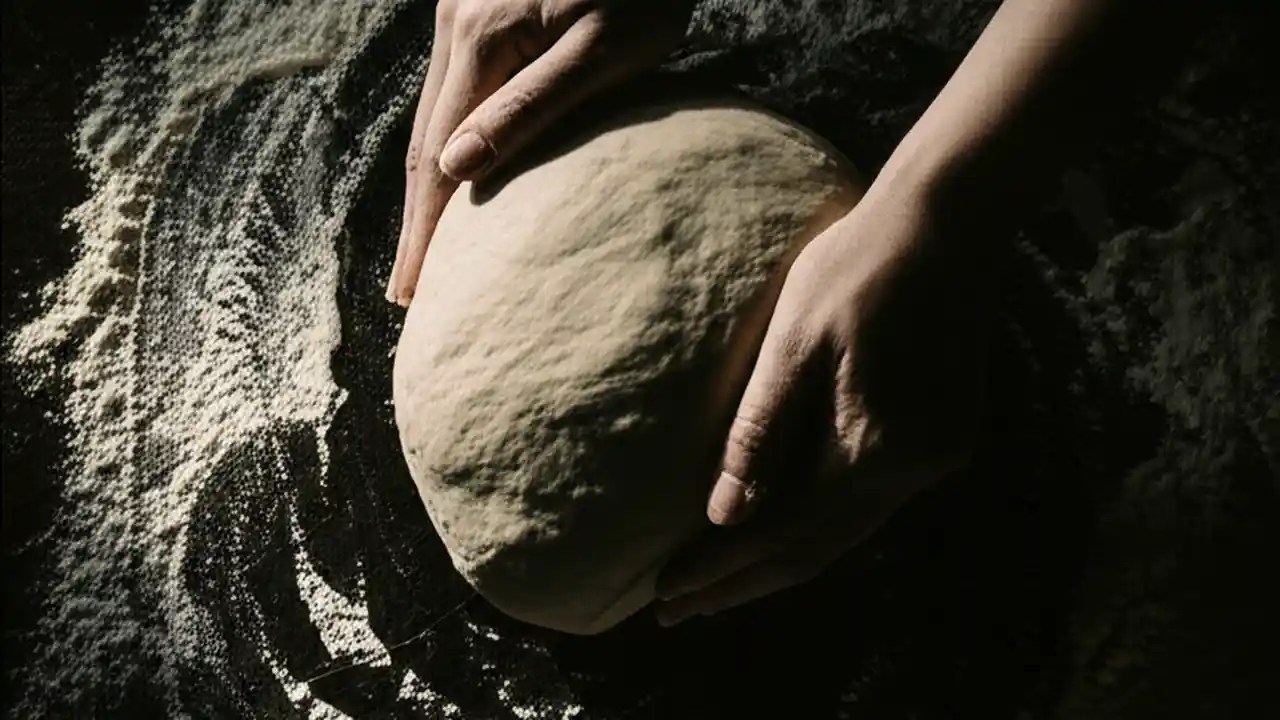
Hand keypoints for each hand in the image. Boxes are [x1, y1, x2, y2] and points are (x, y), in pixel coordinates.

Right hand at [386, 0, 692, 305]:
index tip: (413, 291)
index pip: (440, 157)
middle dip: (419, 220)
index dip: (426, 230)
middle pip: (425, 140)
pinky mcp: (481, 12)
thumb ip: (533, 107)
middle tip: (410, 291)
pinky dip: (450, 146)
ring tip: (428, 250)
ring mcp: (464, 16)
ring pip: (435, 118)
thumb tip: (459, 171)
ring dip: (430, 187)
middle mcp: (458, 27)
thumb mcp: (604, 48)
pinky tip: (458, 179)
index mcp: (483, 40)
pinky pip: (455, 94)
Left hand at [653, 176, 994, 626]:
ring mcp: (938, 457)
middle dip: (741, 583)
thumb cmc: (856, 267)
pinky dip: (817, 525)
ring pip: (844, 533)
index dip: (719, 569)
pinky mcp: (943, 438)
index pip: (782, 535)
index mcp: (875, 451)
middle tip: (677, 612)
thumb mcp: (794, 344)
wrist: (947, 220)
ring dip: (779, 560)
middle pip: (815, 550)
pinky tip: (779, 532)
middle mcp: (916, 470)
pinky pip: (869, 503)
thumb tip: (721, 517)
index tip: (663, 597)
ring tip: (716, 587)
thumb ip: (760, 434)